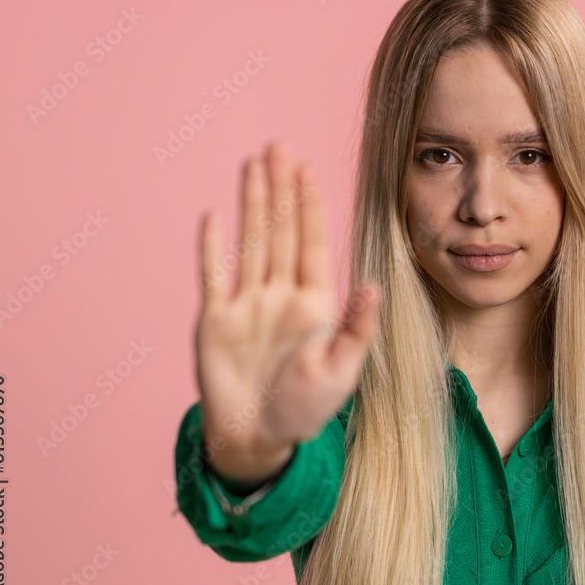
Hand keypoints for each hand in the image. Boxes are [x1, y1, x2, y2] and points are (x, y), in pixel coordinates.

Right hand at [193, 141, 379, 484]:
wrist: (258, 438)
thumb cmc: (305, 410)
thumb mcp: (340, 372)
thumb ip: (355, 328)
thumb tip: (371, 287)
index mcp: (314, 304)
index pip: (311, 242)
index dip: (309, 204)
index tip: (308, 168)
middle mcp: (280, 295)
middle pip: (280, 230)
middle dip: (280, 188)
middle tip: (279, 145)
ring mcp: (247, 304)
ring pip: (251, 242)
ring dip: (252, 203)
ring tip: (253, 164)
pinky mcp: (216, 320)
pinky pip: (214, 276)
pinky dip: (213, 247)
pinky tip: (215, 215)